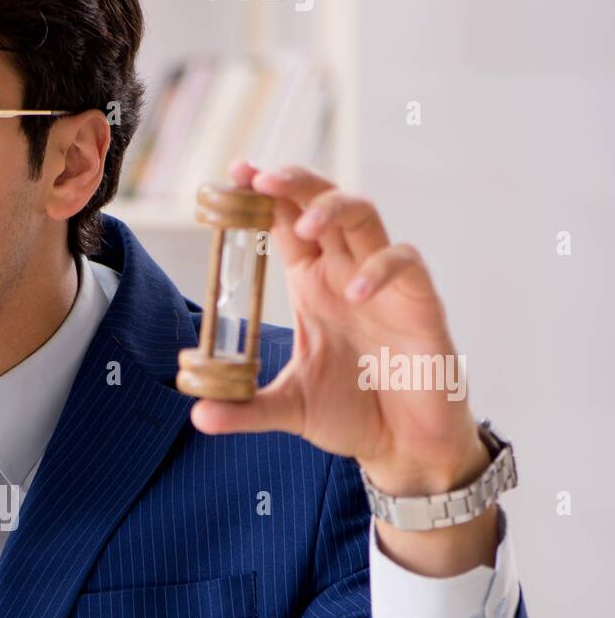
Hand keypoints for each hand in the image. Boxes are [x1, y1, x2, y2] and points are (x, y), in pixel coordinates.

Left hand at [184, 161, 495, 575]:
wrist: (405, 444)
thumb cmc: (354, 413)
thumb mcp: (288, 410)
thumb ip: (243, 409)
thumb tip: (197, 413)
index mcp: (313, 287)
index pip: (287, 225)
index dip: (264, 197)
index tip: (235, 173)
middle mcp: (346, 275)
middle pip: (324, 204)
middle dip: (295, 183)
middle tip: (261, 178)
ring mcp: (385, 285)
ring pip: (366, 218)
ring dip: (335, 209)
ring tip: (307, 223)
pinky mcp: (420, 304)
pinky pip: (405, 265)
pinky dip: (382, 269)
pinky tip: (356, 290)